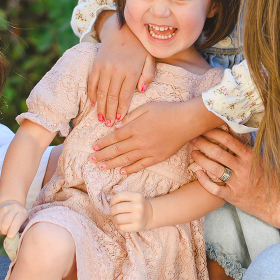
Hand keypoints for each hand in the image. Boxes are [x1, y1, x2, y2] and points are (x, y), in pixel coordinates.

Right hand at [0, 198, 27, 238]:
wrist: (10, 205)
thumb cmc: (19, 218)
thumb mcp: (24, 223)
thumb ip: (21, 230)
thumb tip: (15, 238)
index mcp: (22, 212)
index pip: (17, 220)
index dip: (13, 229)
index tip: (10, 236)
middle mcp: (13, 208)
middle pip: (6, 221)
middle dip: (5, 231)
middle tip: (7, 234)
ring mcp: (3, 208)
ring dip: (1, 230)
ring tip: (5, 230)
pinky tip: (0, 228)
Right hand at [89, 12, 155, 123]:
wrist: (122, 30)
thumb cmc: (140, 48)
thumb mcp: (150, 59)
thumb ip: (149, 75)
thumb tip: (142, 90)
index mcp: (131, 71)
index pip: (125, 96)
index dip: (122, 110)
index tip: (120, 121)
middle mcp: (117, 70)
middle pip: (112, 97)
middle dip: (110, 113)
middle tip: (108, 125)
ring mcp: (105, 67)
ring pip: (101, 92)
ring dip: (100, 107)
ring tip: (101, 119)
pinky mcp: (96, 64)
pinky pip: (92, 82)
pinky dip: (92, 94)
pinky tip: (94, 104)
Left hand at [92, 96, 211, 173]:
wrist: (187, 121)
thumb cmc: (167, 111)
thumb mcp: (146, 107)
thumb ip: (130, 117)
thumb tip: (116, 126)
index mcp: (135, 127)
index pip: (114, 137)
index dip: (103, 143)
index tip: (94, 147)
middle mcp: (139, 141)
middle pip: (117, 150)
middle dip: (103, 155)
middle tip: (92, 160)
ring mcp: (148, 151)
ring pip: (126, 159)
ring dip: (112, 164)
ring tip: (102, 167)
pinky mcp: (157, 158)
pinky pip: (141, 165)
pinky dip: (130, 169)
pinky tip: (122, 172)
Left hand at [109, 190, 152, 231]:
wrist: (150, 215)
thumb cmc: (137, 205)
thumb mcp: (133, 197)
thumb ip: (123, 198)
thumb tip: (110, 204)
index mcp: (137, 197)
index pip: (119, 196)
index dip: (112, 201)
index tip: (112, 204)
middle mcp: (139, 206)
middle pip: (117, 208)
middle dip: (112, 211)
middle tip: (113, 212)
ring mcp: (138, 217)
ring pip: (118, 219)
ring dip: (115, 219)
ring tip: (117, 218)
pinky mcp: (137, 226)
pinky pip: (121, 227)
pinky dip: (119, 225)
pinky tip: (123, 223)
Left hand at [190, 128, 271, 217]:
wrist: (278, 203)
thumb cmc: (272, 180)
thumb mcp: (263, 160)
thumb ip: (249, 149)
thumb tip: (237, 134)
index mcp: (250, 157)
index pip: (228, 140)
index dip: (213, 132)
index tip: (204, 128)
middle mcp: (243, 168)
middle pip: (218, 152)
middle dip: (203, 143)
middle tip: (193, 138)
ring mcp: (237, 183)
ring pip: (214, 168)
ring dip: (201, 159)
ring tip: (194, 153)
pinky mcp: (232, 196)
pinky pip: (214, 188)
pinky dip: (204, 181)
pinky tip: (198, 173)